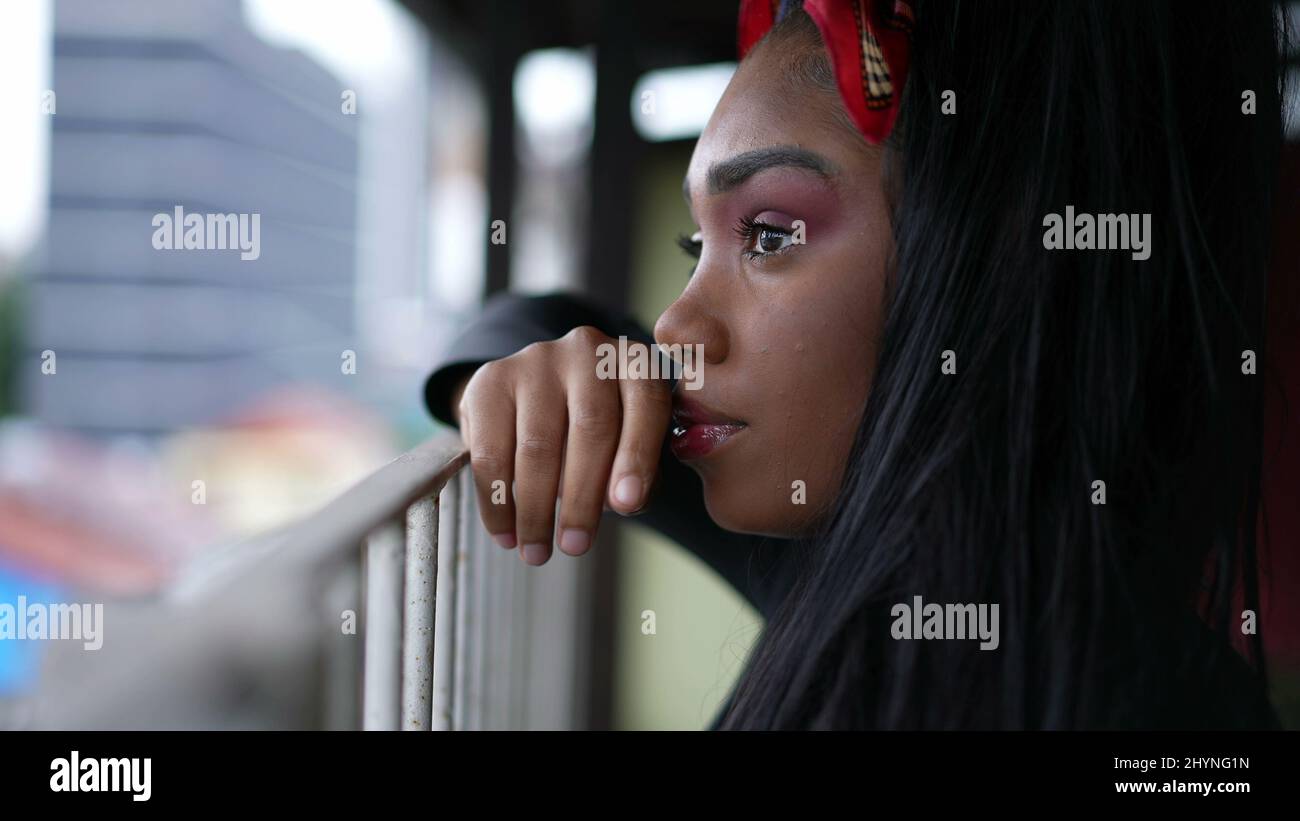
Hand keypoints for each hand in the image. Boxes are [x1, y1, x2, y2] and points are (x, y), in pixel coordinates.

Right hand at [453, 327, 671, 564]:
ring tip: (537, 551)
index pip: (645, 406)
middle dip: (582, 497)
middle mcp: (588, 351)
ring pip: (537, 443)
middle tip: (575, 547)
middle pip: (589, 427)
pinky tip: (505, 532)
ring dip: (536, 508)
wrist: (540, 397)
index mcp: (636, 365)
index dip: (637, 457)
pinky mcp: (491, 379)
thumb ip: (638, 476)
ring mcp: (537, 360)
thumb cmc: (602, 435)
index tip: (626, 507)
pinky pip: (491, 448)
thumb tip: (623, 502)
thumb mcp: (629, 448)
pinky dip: (496, 500)